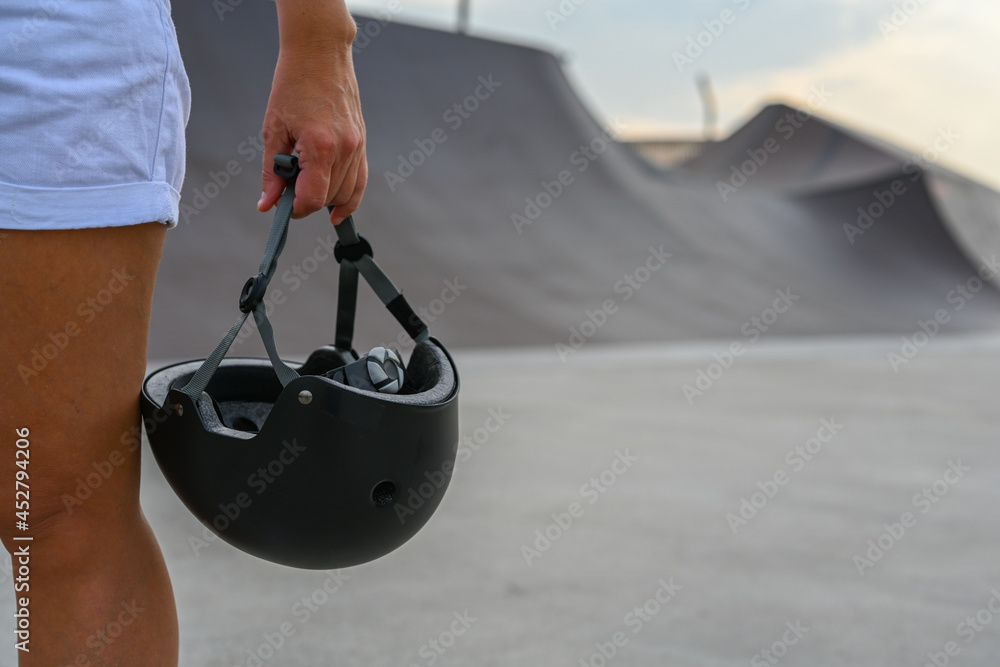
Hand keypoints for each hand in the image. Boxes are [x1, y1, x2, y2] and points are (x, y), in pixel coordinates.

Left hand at [257, 2, 366, 224]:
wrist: (320, 52)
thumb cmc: (294, 83)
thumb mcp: (273, 129)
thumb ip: (272, 171)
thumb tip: (268, 203)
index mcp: (320, 146)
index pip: (313, 198)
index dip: (295, 210)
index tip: (282, 207)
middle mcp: (345, 149)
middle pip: (329, 198)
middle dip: (306, 202)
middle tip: (287, 191)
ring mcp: (358, 146)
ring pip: (345, 193)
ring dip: (325, 199)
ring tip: (304, 185)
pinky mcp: (362, 142)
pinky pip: (360, 182)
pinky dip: (349, 199)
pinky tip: (336, 212)